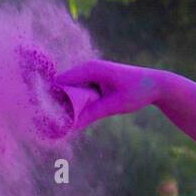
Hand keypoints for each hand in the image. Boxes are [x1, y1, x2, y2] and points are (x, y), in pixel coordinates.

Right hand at [55, 59, 169, 129]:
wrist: (156, 84)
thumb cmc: (137, 90)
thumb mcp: (114, 105)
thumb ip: (92, 114)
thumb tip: (71, 127)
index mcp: (91, 69)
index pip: (61, 81)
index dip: (50, 95)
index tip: (40, 112)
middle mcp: (87, 70)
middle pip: (62, 86)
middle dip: (54, 102)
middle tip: (44, 121)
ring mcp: (90, 77)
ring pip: (68, 92)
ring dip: (63, 106)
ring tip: (52, 122)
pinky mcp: (93, 84)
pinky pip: (77, 95)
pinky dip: (73, 106)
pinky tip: (68, 119)